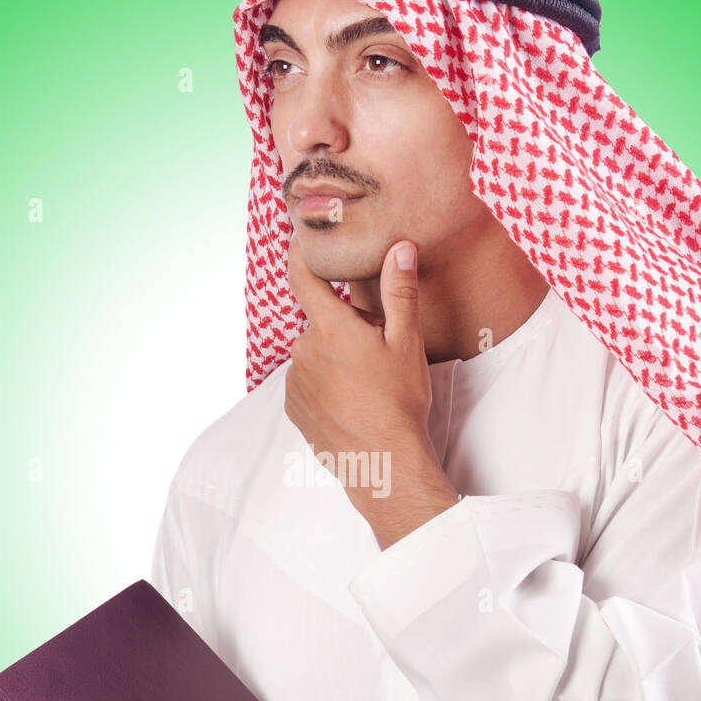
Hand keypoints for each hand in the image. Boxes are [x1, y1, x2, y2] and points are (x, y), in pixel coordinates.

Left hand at [284, 235, 459, 546]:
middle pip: (323, 323)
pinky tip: (350, 402)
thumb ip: (400, 292)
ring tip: (367, 385)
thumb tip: (400, 248)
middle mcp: (304, 350)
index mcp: (330, 328)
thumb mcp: (406, 343)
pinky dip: (325, 385)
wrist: (381, 461)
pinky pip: (308, 382)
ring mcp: (295, 380)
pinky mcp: (293, 407)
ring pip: (316, 354)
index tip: (299, 238)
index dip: (300, 254)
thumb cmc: (398, 401)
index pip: (304, 278)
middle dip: (346, 328)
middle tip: (378, 352)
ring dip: (335, 359)